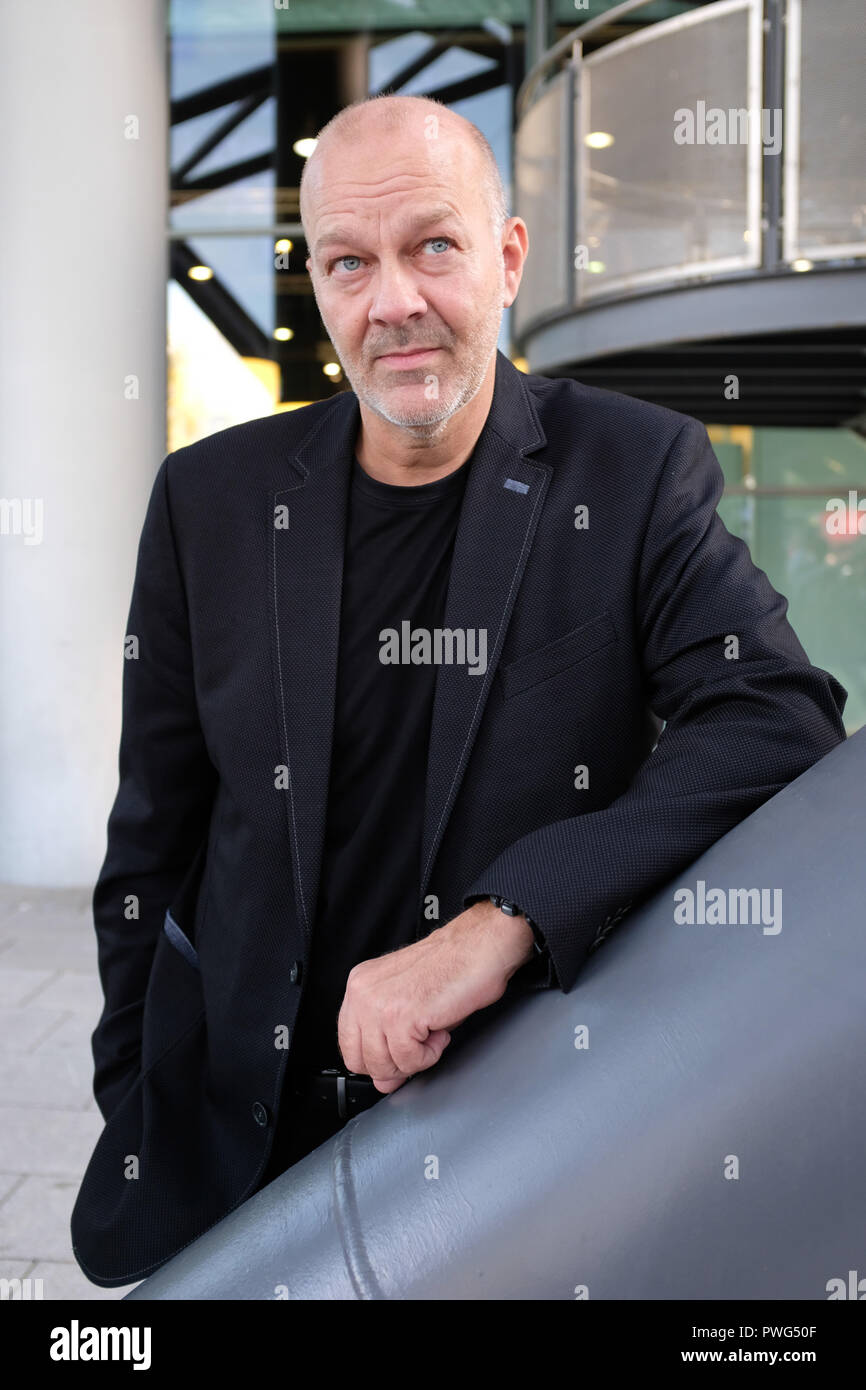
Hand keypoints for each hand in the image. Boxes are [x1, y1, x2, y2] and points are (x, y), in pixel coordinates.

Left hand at [337, 899, 534, 1092]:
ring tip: (433, 1032)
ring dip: (415, 1059)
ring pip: (383, 1065)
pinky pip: (409, 1060)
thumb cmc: (452, 965)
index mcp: (360, 984)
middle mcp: (363, 992)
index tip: (396, 1057)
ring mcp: (378, 1004)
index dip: (374, 1059)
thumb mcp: (410, 1004)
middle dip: (394, 1064)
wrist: (480, 945)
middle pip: (359, 1060)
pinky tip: (440, 1031)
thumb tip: (384, 1080)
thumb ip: (388, 1042)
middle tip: (419, 1045)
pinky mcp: (400, 1017)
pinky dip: (430, 1055)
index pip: (348, 1042)